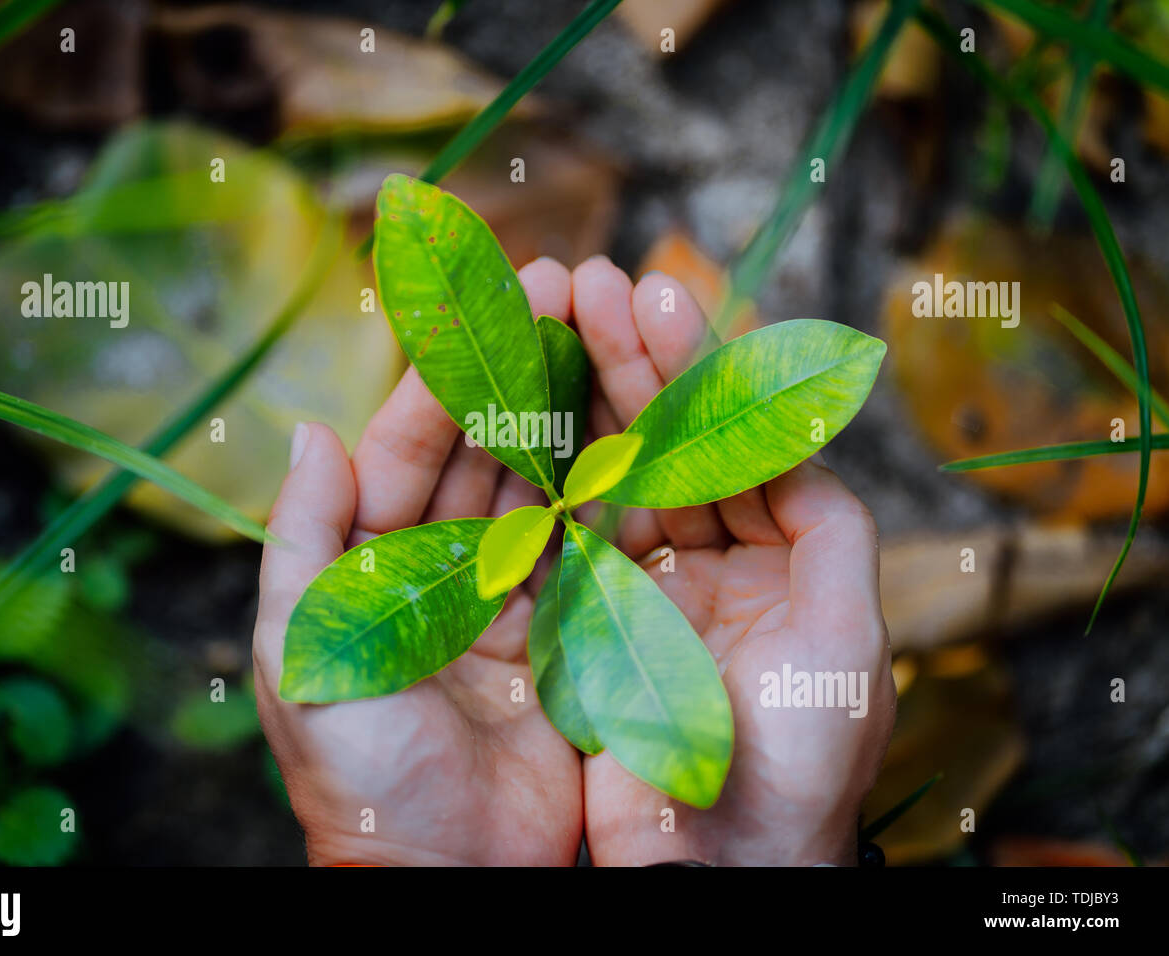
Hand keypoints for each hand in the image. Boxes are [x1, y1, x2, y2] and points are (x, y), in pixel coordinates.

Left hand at [253, 259, 584, 865]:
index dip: (447, 375)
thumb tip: (306, 433)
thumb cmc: (358, 775)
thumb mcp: (305, 656)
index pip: (408, 447)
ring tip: (603, 333)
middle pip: (482, 449)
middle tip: (564, 289)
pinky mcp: (567, 632)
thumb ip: (302, 544)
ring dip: (567, 410)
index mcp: (371, 562)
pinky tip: (637, 426)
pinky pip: (589, 544)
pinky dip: (610, 486)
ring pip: (540, 482)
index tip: (491, 301)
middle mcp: (440, 567)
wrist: (446, 876)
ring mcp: (507, 596)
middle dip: (517, 371)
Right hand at [563, 257, 895, 865]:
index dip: (692, 366)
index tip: (656, 294)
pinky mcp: (569, 625)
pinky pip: (549, 537)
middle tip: (583, 280)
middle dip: (622, 360)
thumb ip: (833, 527)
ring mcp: (629, 590)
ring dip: (570, 397)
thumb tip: (799, 427)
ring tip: (539, 314)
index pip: (726, 440)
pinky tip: (506, 407)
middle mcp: (697, 565)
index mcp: (766, 560)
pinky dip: (528, 475)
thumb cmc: (796, 770)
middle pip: (657, 442)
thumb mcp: (844, 643)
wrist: (715, 871)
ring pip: (598, 475)